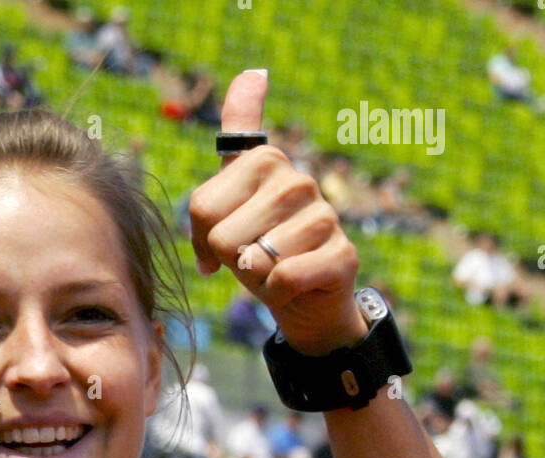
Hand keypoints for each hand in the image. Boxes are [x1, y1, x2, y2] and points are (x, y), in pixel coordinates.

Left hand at [189, 70, 367, 356]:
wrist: (304, 297)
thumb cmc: (258, 249)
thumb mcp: (229, 196)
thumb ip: (234, 134)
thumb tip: (253, 72)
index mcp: (264, 160)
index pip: (202, 208)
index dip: (203, 239)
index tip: (221, 241)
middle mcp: (296, 180)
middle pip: (224, 237)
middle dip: (232, 262)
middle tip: (254, 259)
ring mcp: (324, 216)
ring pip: (255, 260)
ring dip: (257, 279)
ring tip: (275, 271)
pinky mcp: (341, 254)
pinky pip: (285, 278)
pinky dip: (278, 293)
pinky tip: (293, 286)